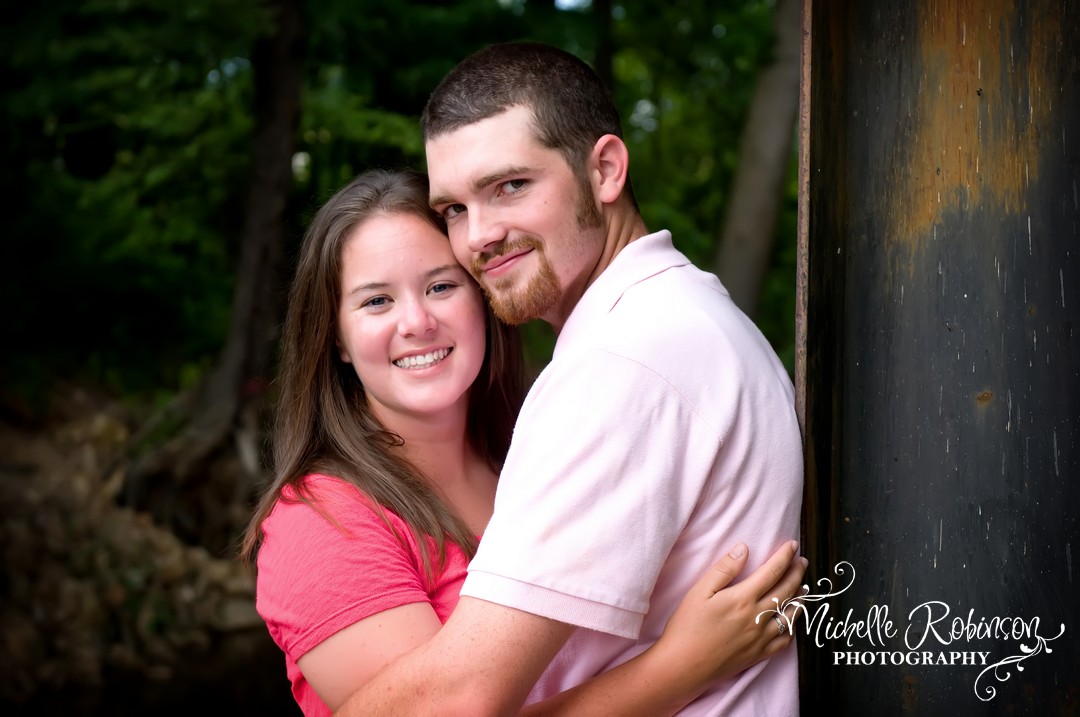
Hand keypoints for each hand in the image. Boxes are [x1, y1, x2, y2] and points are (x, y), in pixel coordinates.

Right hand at [652, 540, 806, 694]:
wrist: (684, 666)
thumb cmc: (687, 626)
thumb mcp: (699, 591)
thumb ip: (724, 569)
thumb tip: (743, 549)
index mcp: (743, 599)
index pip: (772, 572)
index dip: (785, 557)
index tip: (793, 545)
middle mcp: (757, 618)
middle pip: (786, 591)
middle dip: (797, 573)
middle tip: (803, 562)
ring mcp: (761, 638)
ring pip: (791, 616)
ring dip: (800, 599)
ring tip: (803, 588)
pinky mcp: (759, 655)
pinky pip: (785, 641)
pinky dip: (792, 628)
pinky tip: (791, 621)